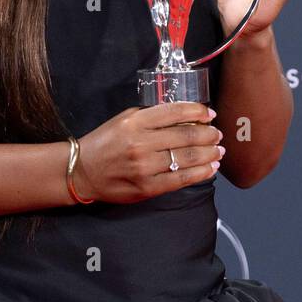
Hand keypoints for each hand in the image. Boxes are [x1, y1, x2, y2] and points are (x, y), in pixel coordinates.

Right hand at [72, 102, 223, 203]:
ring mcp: (145, 167)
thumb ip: (153, 116)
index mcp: (136, 122)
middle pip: (186, 136)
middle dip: (208, 134)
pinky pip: (181, 180)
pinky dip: (200, 173)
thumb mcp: (125, 119)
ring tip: (218, 150)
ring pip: (187, 158)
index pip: (175, 112)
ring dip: (209, 154)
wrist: (83, 171)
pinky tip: (211, 168)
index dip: (198, 112)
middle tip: (218, 134)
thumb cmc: (106, 142)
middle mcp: (141, 143)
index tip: (211, 115)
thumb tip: (186, 117)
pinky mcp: (147, 188)